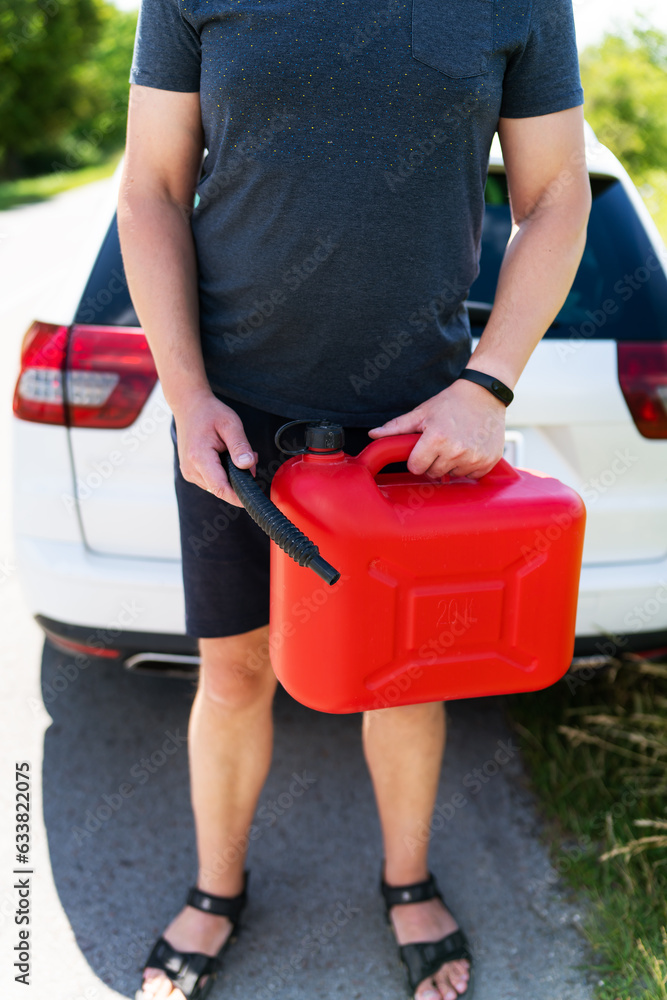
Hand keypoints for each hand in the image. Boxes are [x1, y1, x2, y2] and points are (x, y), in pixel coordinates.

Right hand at [172, 390, 257, 506]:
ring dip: (231, 475)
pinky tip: (226, 456)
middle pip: (221, 488)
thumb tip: (248, 465)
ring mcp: (189, 472)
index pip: (221, 489)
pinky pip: (211, 481)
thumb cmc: (209, 413)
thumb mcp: (230, 424)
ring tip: (235, 452)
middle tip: (249, 456)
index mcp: (199, 458)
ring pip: (217, 486)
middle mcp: (191, 469)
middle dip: (239, 479)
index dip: (238, 498)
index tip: (253, 499)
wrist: (188, 406)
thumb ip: (240, 446)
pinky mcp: (190, 472)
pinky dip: (223, 473)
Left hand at [368, 379, 506, 478]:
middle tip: (441, 443)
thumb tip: (372, 434)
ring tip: (457, 444)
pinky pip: (471, 475)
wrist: (485, 394)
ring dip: (452, 464)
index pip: (416, 467)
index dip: (417, 458)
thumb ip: (397, 427)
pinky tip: (470, 449)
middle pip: (434, 473)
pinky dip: (469, 466)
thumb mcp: (422, 412)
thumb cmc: (451, 402)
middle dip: (434, 461)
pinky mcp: (488, 461)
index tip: (423, 448)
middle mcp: (456, 451)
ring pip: (453, 475)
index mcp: (437, 439)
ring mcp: (474, 457)